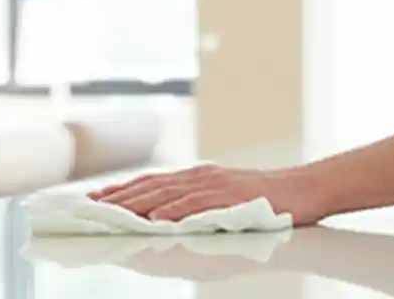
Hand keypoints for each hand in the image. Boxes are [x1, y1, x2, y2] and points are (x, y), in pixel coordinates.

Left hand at [87, 164, 325, 224]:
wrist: (302, 189)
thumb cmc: (264, 199)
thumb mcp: (223, 199)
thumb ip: (195, 204)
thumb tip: (162, 217)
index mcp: (197, 177)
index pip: (151, 182)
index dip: (122, 190)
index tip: (95, 198)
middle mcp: (201, 176)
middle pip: (152, 186)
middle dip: (119, 197)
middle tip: (91, 206)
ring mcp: (215, 184)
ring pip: (167, 193)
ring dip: (136, 202)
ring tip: (112, 211)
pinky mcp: (231, 196)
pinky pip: (197, 204)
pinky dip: (173, 210)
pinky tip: (156, 217)